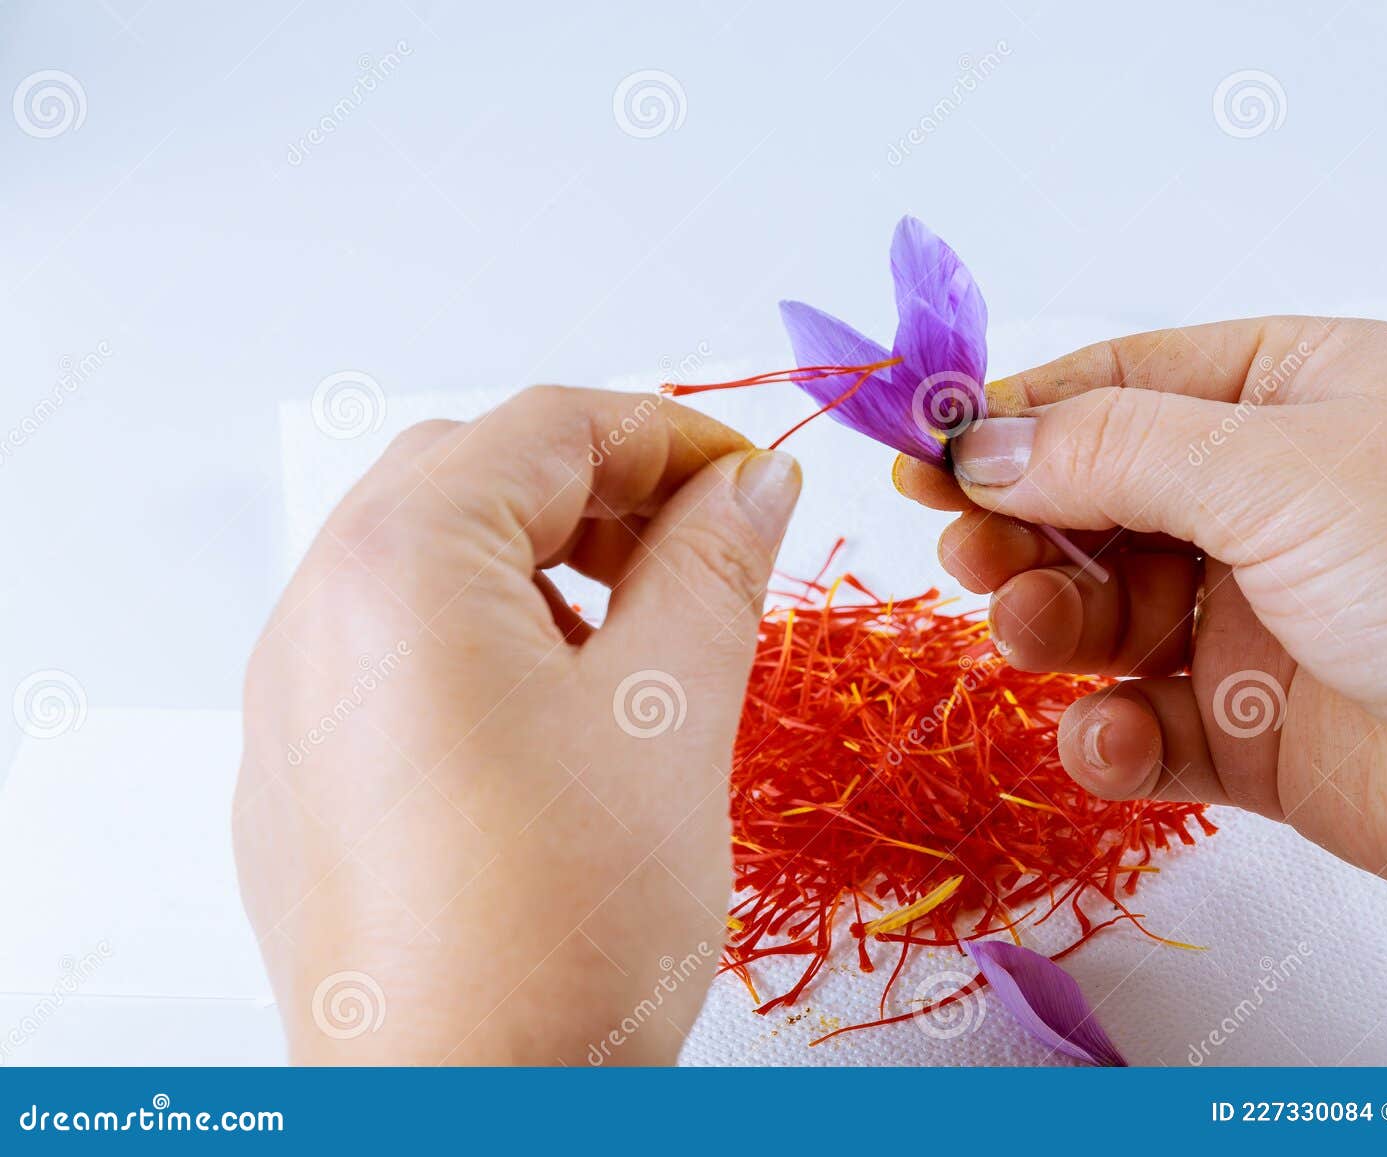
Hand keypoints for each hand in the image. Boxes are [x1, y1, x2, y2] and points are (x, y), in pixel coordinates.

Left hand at [234, 388, 800, 1063]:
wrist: (458, 1122)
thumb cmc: (564, 927)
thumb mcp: (670, 715)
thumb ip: (713, 566)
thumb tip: (753, 480)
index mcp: (400, 567)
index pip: (549, 426)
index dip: (674, 436)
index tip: (758, 484)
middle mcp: (316, 615)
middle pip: (472, 477)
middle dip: (601, 491)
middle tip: (703, 552)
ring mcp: (291, 703)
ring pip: (427, 564)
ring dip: (543, 564)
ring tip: (639, 640)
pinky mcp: (297, 779)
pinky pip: (391, 653)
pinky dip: (485, 640)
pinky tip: (558, 719)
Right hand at [894, 318, 1386, 941]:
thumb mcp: (1270, 465)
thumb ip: (1107, 451)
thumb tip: (978, 445)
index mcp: (1286, 397)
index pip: (1113, 390)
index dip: (1011, 423)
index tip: (921, 455)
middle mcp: (1266, 502)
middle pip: (1091, 506)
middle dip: (1022, 531)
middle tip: (970, 557)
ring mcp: (1256, 620)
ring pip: (1103, 617)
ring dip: (1054, 627)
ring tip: (1042, 637)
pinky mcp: (1251, 732)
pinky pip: (1142, 725)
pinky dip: (1109, 737)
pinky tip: (1111, 741)